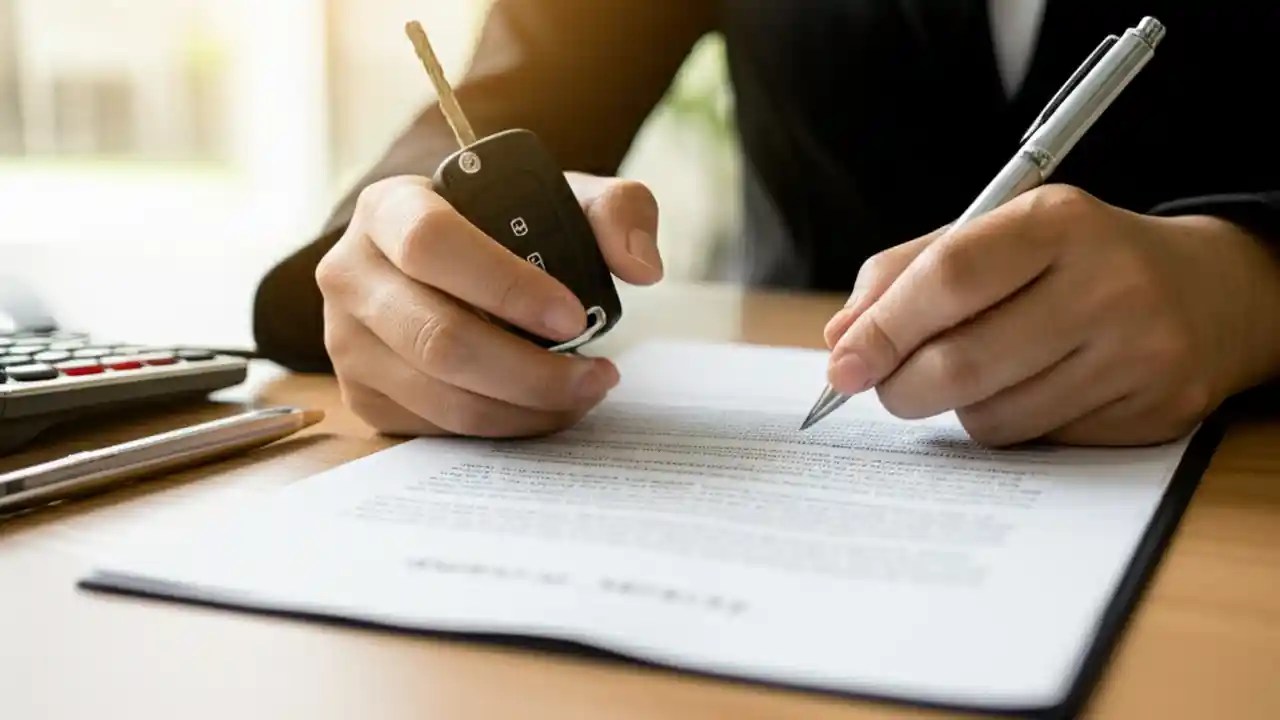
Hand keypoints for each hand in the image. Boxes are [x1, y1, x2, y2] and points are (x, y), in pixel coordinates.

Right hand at [315, 172, 662, 436]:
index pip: (433, 245)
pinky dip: (505, 428)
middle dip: (533, 371)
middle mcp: (350, 273)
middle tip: (597, 376)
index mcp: (389, 208)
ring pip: (443, 397)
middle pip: (439, 339)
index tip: (573, 318)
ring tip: (584, 391)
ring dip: (528, 408)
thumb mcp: (564, 199)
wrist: (451, 266)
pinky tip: (544, 407)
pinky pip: (440, 429)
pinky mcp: (364, 396)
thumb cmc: (506, 230)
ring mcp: (347, 342)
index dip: (506, 287)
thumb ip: (618, 210)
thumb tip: (641, 266)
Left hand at [823, 184, 1279, 446]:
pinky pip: (1035, 441)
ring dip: (957, 406)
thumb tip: (841, 338)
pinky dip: (1008, 423)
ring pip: (991, 415)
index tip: (840, 365)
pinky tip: (1033, 388)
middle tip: (884, 385)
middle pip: (961, 362)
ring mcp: (1137, 354)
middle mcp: (1108, 285)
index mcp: (1058, 222)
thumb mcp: (1001, 235)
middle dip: (900, 386)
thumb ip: (910, 273)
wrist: (1209, 293)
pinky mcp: (1153, 413)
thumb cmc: (1076, 261)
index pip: (948, 278)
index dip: (882, 329)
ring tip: (980, 370)